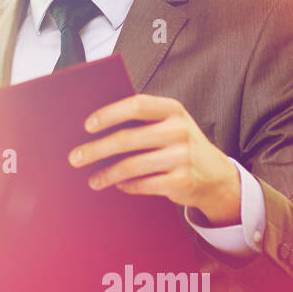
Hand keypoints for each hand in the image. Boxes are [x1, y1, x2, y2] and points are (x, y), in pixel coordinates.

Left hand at [68, 94, 240, 225]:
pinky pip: (144, 184)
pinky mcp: (182, 181)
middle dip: (96, 149)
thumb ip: (140, 122)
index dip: (109, 114)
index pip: (136, 105)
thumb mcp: (169, 125)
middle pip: (128, 138)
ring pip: (132, 165)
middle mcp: (179, 130)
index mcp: (172, 109)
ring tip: (92, 180)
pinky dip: (127, 186)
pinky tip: (117, 185)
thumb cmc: (180, 145)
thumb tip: (93, 129)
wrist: (217, 176)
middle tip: (75, 158)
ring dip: (107, 174)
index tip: (87, 126)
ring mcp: (183, 156)